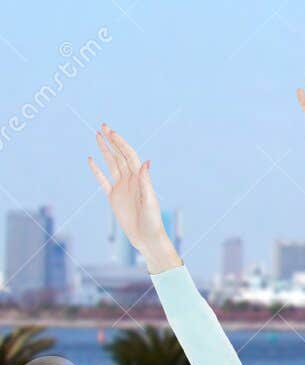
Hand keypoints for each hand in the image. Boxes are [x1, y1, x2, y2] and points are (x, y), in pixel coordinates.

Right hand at [87, 124, 178, 270]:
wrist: (147, 238)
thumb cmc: (153, 222)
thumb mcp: (150, 201)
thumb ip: (146, 182)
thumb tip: (145, 162)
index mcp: (139, 179)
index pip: (129, 156)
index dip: (120, 143)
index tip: (110, 132)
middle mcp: (130, 180)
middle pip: (119, 156)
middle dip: (112, 141)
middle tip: (102, 126)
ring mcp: (121, 188)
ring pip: (111, 164)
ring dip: (105, 150)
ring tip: (97, 136)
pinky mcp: (113, 198)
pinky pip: (103, 180)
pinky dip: (97, 170)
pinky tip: (91, 159)